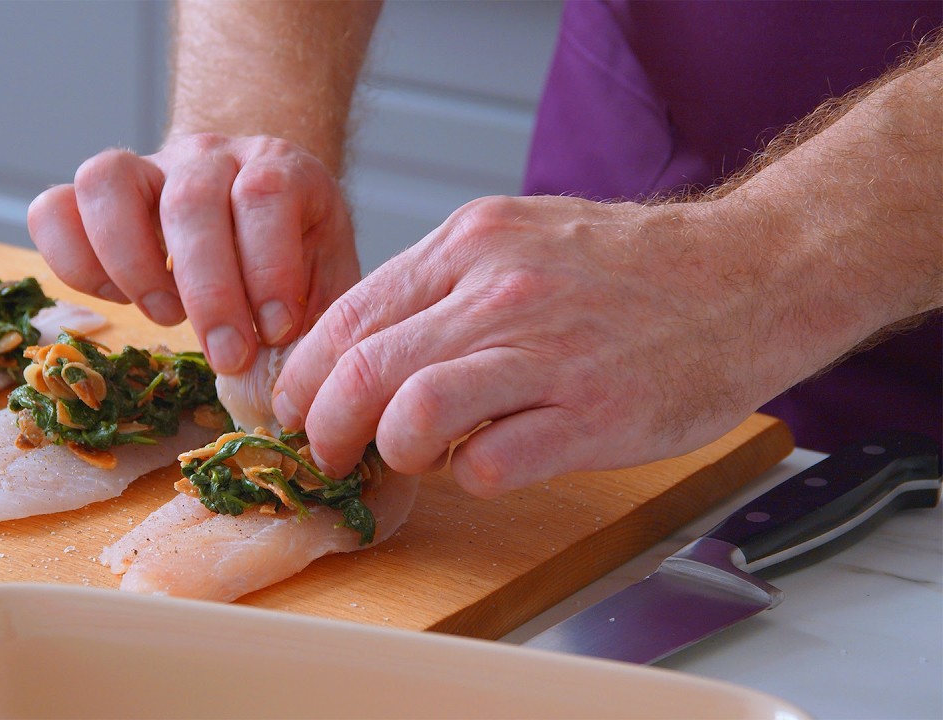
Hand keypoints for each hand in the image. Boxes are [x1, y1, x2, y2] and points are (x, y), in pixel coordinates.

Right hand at [28, 133, 360, 373]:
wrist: (262, 215)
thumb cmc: (294, 268)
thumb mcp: (325, 289)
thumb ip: (316, 328)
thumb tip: (286, 394)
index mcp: (280, 169)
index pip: (265, 193)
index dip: (268, 267)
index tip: (276, 330)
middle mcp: (211, 156)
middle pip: (192, 198)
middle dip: (208, 291)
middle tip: (228, 355)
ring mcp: (148, 168)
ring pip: (107, 180)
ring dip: (131, 263)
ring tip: (166, 317)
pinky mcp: (98, 199)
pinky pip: (54, 208)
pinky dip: (73, 260)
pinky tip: (118, 298)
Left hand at [271, 195, 829, 496]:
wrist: (748, 274)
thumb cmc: (631, 267)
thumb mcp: (521, 238)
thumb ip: (443, 286)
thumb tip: (367, 345)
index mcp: (471, 244)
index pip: (347, 317)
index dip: (306, 376)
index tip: (299, 407)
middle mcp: (499, 292)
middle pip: (362, 371)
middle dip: (325, 428)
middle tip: (328, 453)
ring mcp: (546, 354)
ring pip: (411, 415)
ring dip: (391, 453)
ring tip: (406, 460)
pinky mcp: (592, 415)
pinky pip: (491, 464)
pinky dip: (470, 477)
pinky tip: (484, 466)